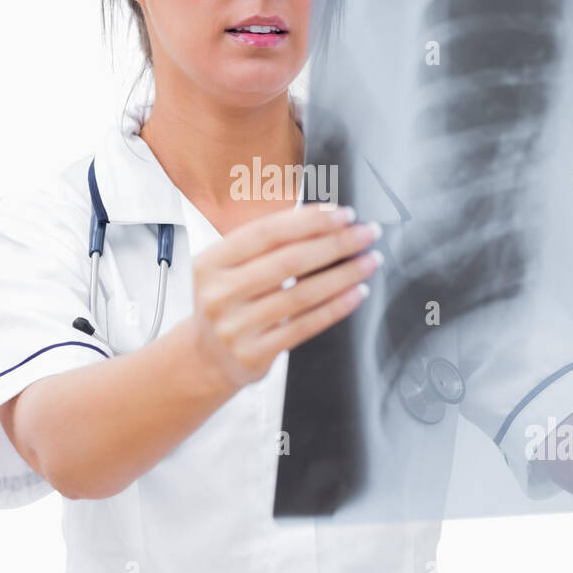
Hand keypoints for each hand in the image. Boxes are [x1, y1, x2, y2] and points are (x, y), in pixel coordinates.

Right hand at [189, 202, 382, 394]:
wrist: (203, 358)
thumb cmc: (226, 302)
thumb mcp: (227, 269)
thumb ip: (265, 245)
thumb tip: (326, 218)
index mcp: (210, 263)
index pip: (267, 233)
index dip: (309, 220)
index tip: (343, 214)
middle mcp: (219, 294)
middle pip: (289, 261)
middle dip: (336, 243)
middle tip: (366, 233)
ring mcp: (235, 328)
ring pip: (302, 295)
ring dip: (344, 275)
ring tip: (370, 261)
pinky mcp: (254, 355)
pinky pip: (305, 326)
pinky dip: (336, 307)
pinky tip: (357, 293)